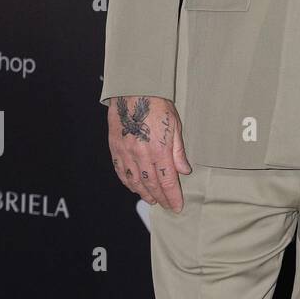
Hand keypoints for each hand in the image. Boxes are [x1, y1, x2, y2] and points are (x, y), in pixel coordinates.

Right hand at [107, 96, 191, 212]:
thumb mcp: (175, 126)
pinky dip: (128, 183)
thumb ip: (178, 151)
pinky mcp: (115, 148)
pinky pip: (120, 171)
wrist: (134, 91)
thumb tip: (184, 171)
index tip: (177, 207)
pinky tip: (134, 188)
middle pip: (151, 184)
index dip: (173, 196)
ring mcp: (126, 152)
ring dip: (143, 193)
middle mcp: (141, 154)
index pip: (168, 181)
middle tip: (166, 206)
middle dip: (160, 198)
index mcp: (159, 149)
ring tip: (152, 200)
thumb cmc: (158, 105)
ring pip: (135, 181)